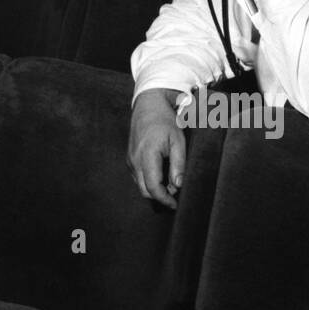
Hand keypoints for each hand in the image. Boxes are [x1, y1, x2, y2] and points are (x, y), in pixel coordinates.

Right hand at [128, 88, 185, 208]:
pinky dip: (149, 181)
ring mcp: (130, 160)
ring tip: (171, 184)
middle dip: (160, 197)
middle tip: (176, 197)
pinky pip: (138, 176)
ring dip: (154, 189)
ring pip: (140, 185)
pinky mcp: (129, 158)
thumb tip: (178, 186)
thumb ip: (179, 164)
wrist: (148, 104)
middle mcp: (135, 160)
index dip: (165, 199)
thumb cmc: (165, 121)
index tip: (176, 204)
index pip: (153, 187)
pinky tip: (162, 175)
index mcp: (147, 155)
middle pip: (144, 191)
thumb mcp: (178, 140)